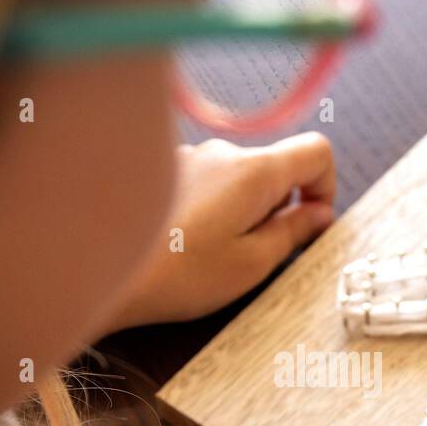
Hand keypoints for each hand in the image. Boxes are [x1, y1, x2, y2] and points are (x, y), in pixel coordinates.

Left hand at [107, 132, 335, 328]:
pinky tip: (182, 242)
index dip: (325, 186)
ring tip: (210, 254)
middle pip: (273, 166)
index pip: (316, 150)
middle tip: (255, 254)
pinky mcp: (161, 170)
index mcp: (254, 172)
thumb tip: (319, 215)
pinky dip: (208, 207)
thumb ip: (293, 233)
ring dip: (239, 209)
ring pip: (235, 176)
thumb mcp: (251, 265)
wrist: (101, 269)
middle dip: (277, 206)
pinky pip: (203, 181)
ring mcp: (189, 157)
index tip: (310, 222)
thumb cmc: (179, 275)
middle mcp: (222, 151)